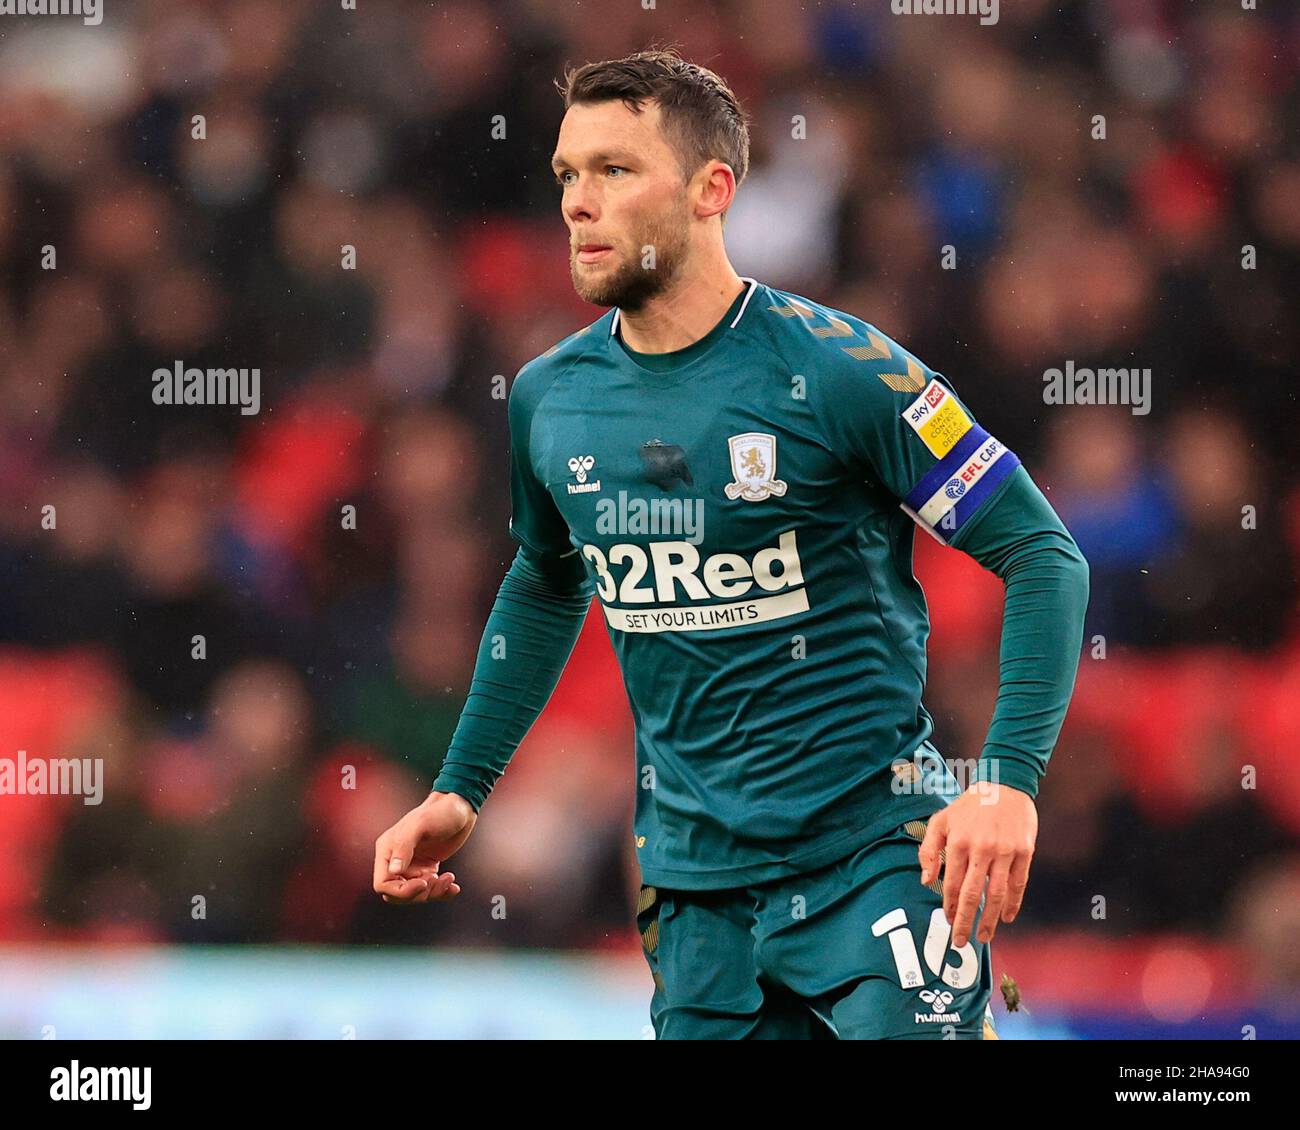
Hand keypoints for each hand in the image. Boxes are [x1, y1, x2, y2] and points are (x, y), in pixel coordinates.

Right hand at [373, 790, 477, 904]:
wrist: (460, 808)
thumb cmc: (439, 812)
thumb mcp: (420, 825)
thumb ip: (404, 846)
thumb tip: (394, 870)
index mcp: (387, 851)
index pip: (383, 884)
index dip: (401, 891)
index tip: (423, 882)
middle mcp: (396, 861)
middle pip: (397, 894)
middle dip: (418, 894)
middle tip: (436, 880)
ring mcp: (412, 866)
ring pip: (415, 895)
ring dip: (433, 892)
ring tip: (449, 878)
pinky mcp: (427, 868)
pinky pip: (429, 890)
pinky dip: (442, 892)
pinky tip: (453, 886)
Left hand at [917, 782, 1036, 948]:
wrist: (1005, 784)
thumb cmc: (970, 805)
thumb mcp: (941, 820)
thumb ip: (929, 849)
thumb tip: (925, 881)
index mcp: (959, 842)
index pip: (952, 883)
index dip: (949, 905)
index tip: (948, 919)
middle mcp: (981, 849)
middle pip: (972, 894)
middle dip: (965, 921)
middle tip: (961, 941)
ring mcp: (1005, 852)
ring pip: (997, 894)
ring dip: (991, 920)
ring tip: (984, 936)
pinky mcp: (1024, 852)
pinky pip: (1019, 884)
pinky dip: (1014, 903)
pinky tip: (1008, 917)